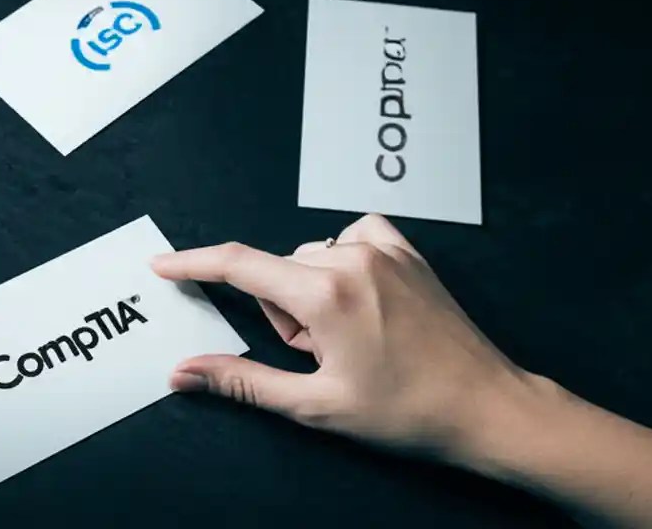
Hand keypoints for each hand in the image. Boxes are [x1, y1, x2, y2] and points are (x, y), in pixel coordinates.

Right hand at [151, 214, 536, 460]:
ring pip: (310, 258)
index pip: (238, 266)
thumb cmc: (409, 412)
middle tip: (320, 355)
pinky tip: (362, 298)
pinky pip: (351, 239)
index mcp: (325, 295)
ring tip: (349, 338)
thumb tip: (187, 373)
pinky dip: (342, 264)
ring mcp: (385, 252)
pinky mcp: (408, 253)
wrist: (487, 409)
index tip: (164, 265)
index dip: (193, 264)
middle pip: (277, 271)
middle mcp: (353, 260)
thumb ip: (242, 381)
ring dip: (312, 294)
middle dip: (282, 313)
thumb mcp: (315, 405)